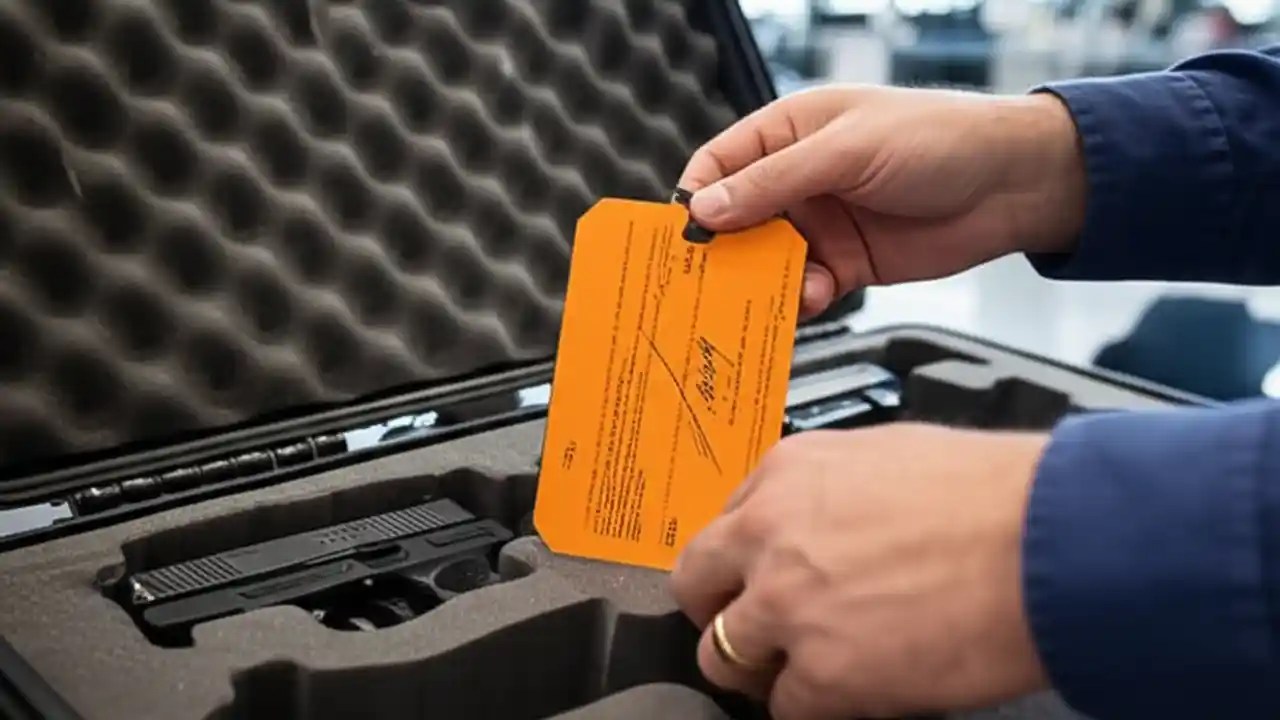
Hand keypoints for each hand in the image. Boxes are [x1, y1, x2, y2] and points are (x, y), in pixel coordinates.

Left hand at [668, 423, 1051, 718]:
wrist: (1049, 541)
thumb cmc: (996, 493)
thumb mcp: (891, 453)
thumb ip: (832, 487)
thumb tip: (822, 517)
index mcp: (788, 473)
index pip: (723, 523)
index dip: (741, 560)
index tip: (754, 578)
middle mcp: (771, 534)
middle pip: (697, 586)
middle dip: (720, 612)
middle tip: (752, 631)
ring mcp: (788, 607)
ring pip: (722, 656)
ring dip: (758, 668)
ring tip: (801, 670)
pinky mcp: (823, 674)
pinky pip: (785, 708)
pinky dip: (810, 708)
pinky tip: (849, 694)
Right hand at [677, 85, 1086, 318]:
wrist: (1012, 185)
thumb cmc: (937, 139)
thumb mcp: (846, 151)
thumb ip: (774, 182)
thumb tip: (706, 208)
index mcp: (788, 133)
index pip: (719, 165)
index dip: (695, 198)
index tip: (679, 237)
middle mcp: (797, 180)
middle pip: (736, 222)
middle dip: (721, 253)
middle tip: (705, 284)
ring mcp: (821, 224)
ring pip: (767, 262)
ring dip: (762, 282)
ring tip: (762, 296)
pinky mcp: (847, 264)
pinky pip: (805, 289)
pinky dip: (801, 300)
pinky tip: (814, 298)